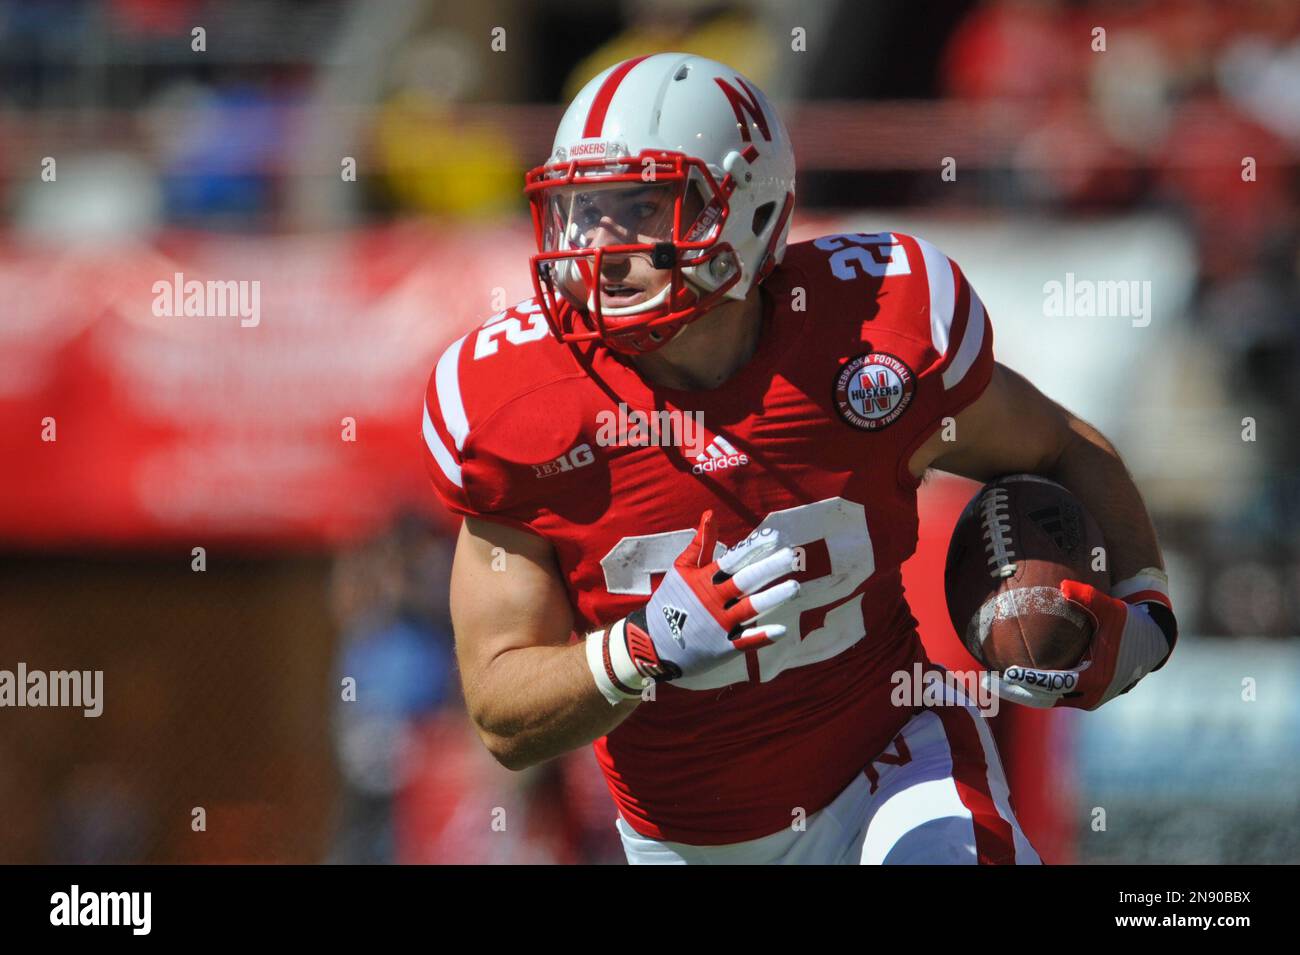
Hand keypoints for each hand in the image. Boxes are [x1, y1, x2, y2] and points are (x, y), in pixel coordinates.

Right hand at [588, 510, 799, 701]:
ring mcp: (718, 625)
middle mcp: (712, 601)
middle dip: (768, 568)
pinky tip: (781, 629)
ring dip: (772, 598)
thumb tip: (711, 514)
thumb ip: (700, 544)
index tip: (773, 538)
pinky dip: (762, 636)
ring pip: (749, 609)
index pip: (731, 561)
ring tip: (794, 587)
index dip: (752, 549)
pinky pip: (745, 641)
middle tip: (790, 558)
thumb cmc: (671, 602)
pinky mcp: (722, 648)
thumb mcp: (681, 571)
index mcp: (703, 580)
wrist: (653, 643)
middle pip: (744, 581)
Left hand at [983, 571, 1175, 710]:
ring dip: (1018, 693)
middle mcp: (1090, 695)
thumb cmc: (1129, 623)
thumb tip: (1063, 585)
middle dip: (1013, 692)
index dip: (1029, 680)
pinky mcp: (1083, 696)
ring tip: (989, 682)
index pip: (1055, 684)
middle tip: (984, 681)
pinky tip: (1008, 680)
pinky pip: (1052, 696)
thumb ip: (1089, 597)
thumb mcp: (1112, 609)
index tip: (1005, 672)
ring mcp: (1086, 699)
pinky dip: (1031, 690)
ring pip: (1045, 701)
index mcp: (1096, 679)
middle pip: (1043, 699)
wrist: (1151, 643)